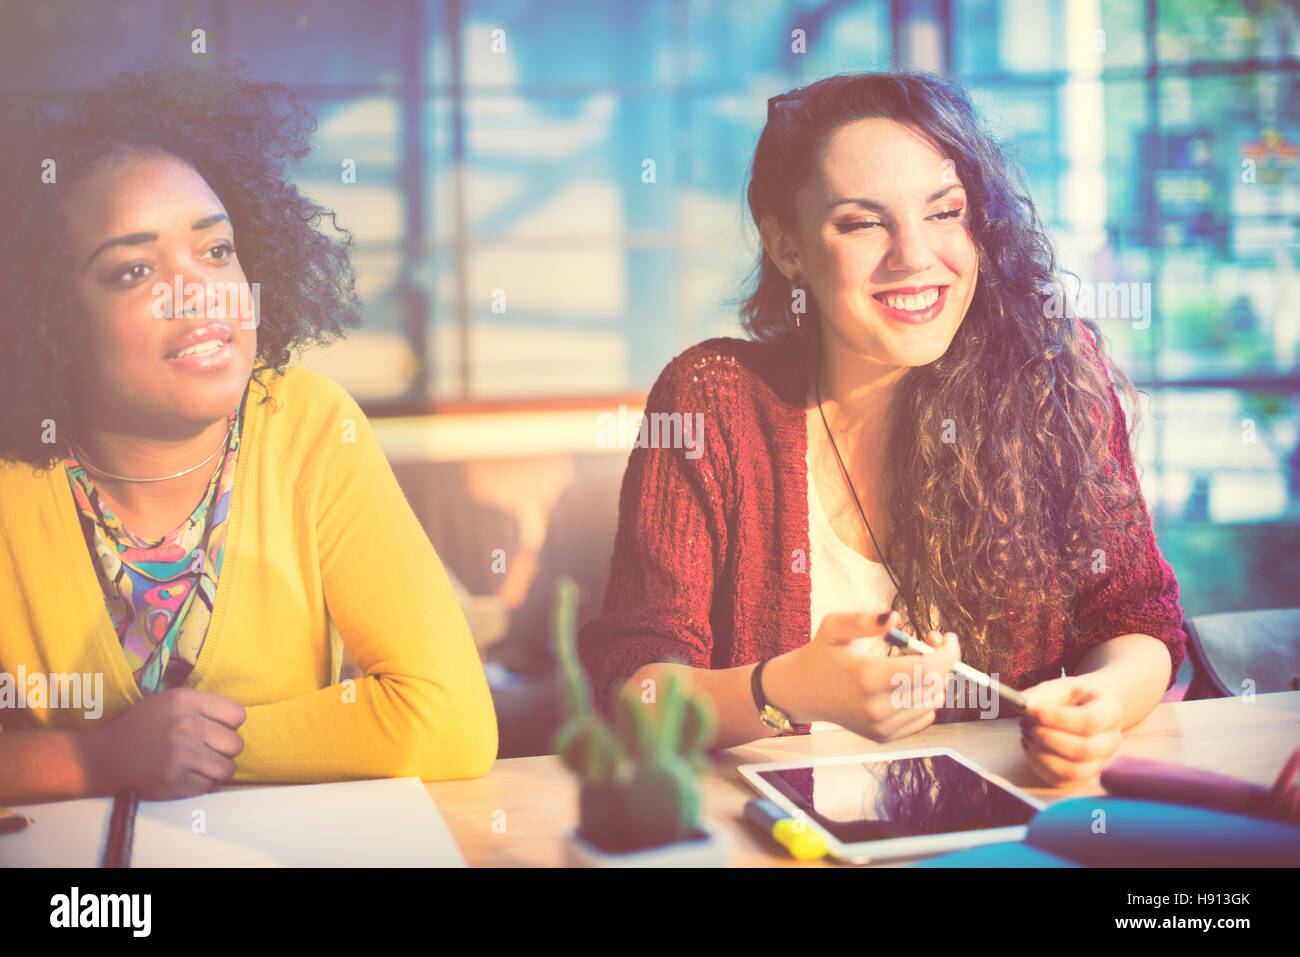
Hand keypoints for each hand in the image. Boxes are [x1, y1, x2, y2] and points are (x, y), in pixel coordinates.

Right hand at [83, 688, 246, 799]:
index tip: (216, 729)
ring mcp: (180, 756)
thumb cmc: (140, 727)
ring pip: (227, 768)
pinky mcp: (174, 783)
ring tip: (200, 765)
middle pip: (236, 743)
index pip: (237, 714)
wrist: (102, 758)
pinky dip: (202, 784)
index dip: (230, 724)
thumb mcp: (168, 701)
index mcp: (185, 701)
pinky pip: (210, 787)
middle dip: (224, 749)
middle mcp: (185, 726)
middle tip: (207, 750)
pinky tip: (186, 776)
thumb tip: (238, 719)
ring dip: (217, 769)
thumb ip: (202, 705)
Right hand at [766, 610, 959, 742]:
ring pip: (932, 702)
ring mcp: (880, 726)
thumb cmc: (821, 655)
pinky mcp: (883, 736)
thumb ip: (864, 619)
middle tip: (929, 642)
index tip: (947, 637)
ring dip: (934, 679)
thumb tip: (894, 618)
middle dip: (942, 659)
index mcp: (866, 678)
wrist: (803, 692)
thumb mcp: (834, 627)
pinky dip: (925, 698)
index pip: (926, 669)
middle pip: (933, 684)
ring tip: (916, 662)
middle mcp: (875, 707)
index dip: (947, 652)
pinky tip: (909, 683)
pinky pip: (923, 718)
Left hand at [1019, 676, 1121, 786]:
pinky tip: (1030, 746)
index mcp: (1111, 713)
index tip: (1028, 708)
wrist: (1081, 713)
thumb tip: (1024, 704)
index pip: (1088, 720)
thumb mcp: (1060, 688)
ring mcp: (1100, 763)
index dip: (1056, 717)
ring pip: (1073, 771)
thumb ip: (1043, 695)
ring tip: (1027, 734)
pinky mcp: (1083, 779)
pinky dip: (1039, 765)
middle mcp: (1112, 742)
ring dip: (1042, 754)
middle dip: (1047, 737)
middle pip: (1083, 749)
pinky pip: (1061, 781)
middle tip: (1025, 723)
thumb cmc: (1070, 700)